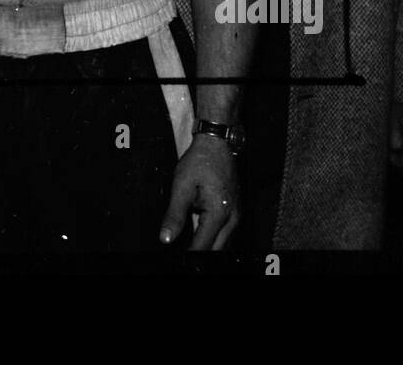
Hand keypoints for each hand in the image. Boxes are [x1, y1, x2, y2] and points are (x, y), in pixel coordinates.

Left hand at [159, 134, 239, 250]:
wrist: (217, 143)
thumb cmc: (200, 161)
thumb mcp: (181, 185)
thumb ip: (174, 214)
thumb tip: (166, 238)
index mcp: (219, 214)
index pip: (203, 246)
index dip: (189, 255)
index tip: (177, 258)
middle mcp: (232, 218)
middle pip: (216, 250)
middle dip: (199, 253)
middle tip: (182, 254)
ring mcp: (236, 215)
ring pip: (223, 244)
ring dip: (207, 246)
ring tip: (188, 247)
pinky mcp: (235, 211)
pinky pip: (225, 234)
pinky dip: (213, 238)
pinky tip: (199, 235)